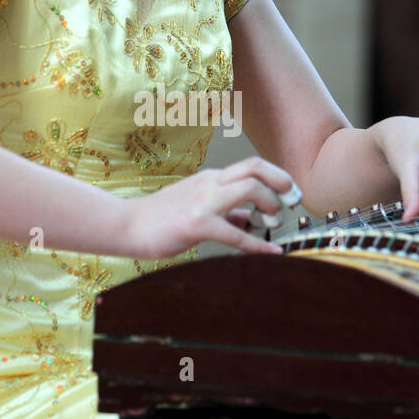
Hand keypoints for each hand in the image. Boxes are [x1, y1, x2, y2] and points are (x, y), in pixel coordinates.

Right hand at [124, 156, 300, 259]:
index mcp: (210, 179)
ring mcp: (203, 201)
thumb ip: (225, 211)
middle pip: (255, 166)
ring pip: (250, 188)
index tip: (290, 193)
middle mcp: (210, 184)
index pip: (251, 166)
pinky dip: (258, 244)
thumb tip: (249, 218)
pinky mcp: (196, 224)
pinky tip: (271, 252)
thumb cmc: (159, 219)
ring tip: (272, 223)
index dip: (277, 176)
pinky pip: (236, 232)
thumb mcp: (196, 207)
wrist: (126, 226)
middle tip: (291, 200)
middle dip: (281, 181)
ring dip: (270, 205)